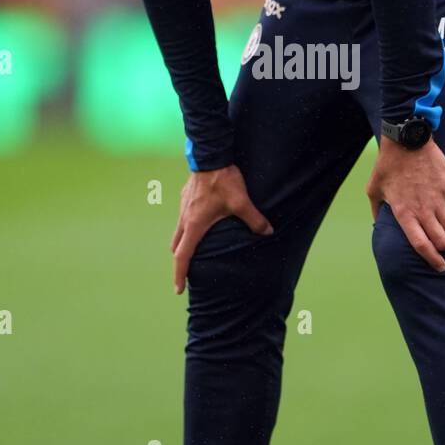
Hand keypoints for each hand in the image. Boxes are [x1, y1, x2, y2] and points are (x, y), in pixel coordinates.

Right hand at [171, 164, 272, 293]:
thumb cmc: (223, 180)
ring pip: (179, 231)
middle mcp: (185, 218)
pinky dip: (188, 226)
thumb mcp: (242, 202)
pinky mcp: (186, 196)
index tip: (178, 289)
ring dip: (183, 243)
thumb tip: (268, 232)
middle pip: (177, 246)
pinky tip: (201, 222)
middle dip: (180, 261)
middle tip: (186, 273)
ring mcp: (183, 206)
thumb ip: (255, 220)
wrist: (210, 155)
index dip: (180, 274)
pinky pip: (184, 217)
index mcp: (194, 225)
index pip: (182, 256)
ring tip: (194, 250)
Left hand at [365, 138, 444, 272]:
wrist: (405, 139)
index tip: (440, 266)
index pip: (421, 245)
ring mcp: (437, 198)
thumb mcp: (373, 190)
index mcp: (404, 214)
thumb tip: (377, 224)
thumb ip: (376, 211)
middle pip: (442, 241)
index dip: (432, 259)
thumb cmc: (387, 165)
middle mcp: (422, 209)